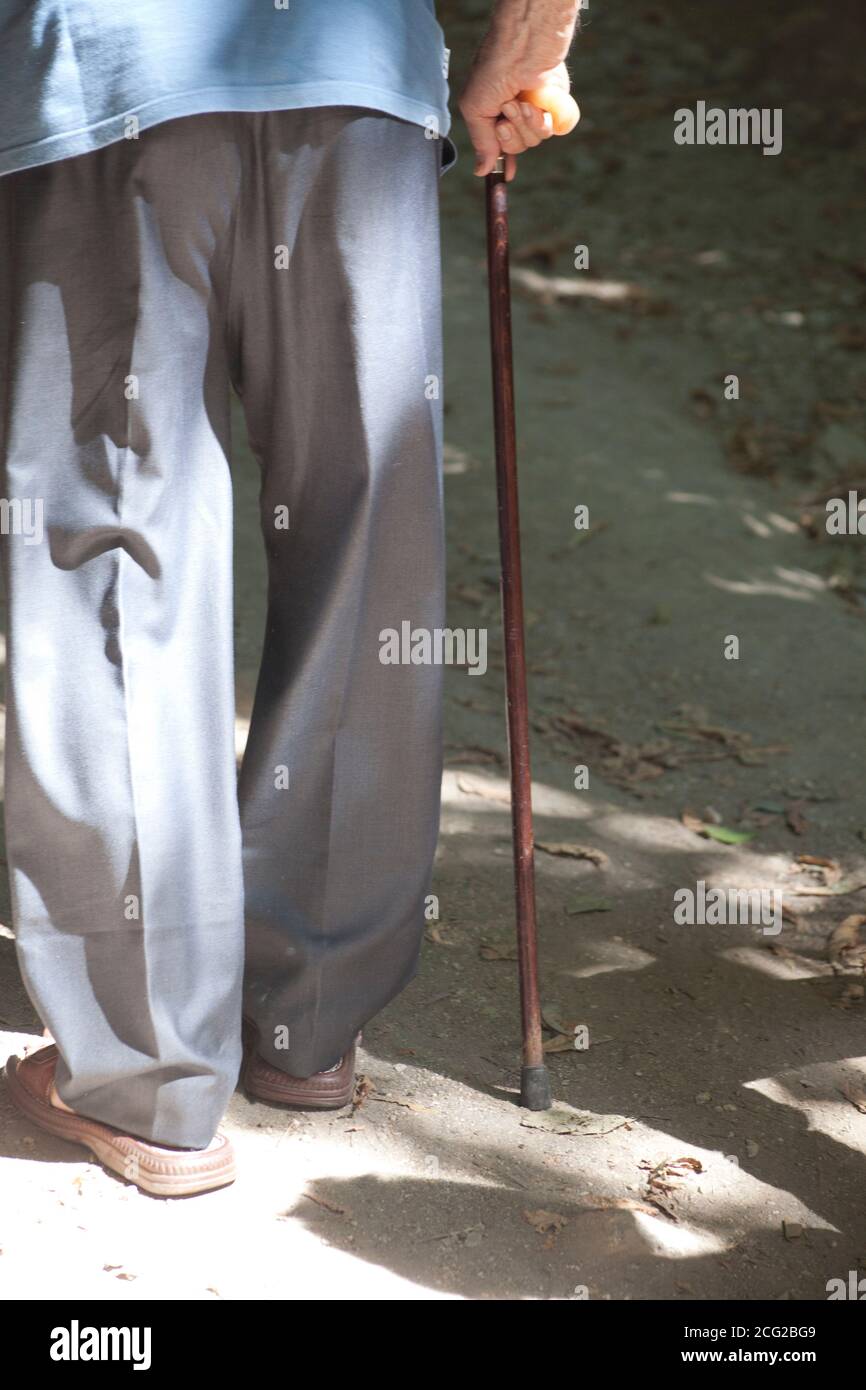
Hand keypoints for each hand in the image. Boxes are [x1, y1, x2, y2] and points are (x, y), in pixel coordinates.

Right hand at [458, 0, 580, 181]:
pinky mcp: (554, 107)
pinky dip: (541, 121)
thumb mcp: (475, 108)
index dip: (503, 162)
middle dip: (510, 133)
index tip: (506, 175)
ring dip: (524, 123)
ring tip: (519, 101)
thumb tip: (481, 170)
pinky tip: (535, 104)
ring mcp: (535, 110)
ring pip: (533, 141)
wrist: (523, 46)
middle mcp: (515, 114)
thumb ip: (481, 142)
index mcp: (493, 113)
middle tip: (506, 110)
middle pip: (516, 147)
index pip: (500, 146)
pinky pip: (551, 131)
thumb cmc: (493, 70)